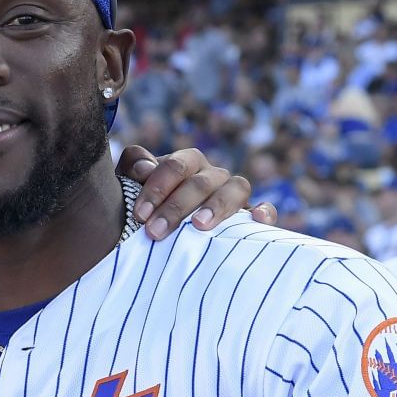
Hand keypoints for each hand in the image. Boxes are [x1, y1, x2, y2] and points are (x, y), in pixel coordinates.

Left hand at [118, 146, 276, 236]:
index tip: (139, 215)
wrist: (164, 232)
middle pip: (201, 182)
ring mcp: (233, 194)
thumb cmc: (148, 206)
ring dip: (217, 206)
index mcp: (187, 164)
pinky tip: (256, 219)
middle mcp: (213, 175)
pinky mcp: (250, 217)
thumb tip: (145, 169)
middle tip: (155, 232)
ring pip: (235, 188)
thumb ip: (133, 167)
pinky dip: (264, 211)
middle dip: (176, 207)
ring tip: (199, 226)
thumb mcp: (131, 184)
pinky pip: (264, 209)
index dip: (157, 188)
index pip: (176, 166)